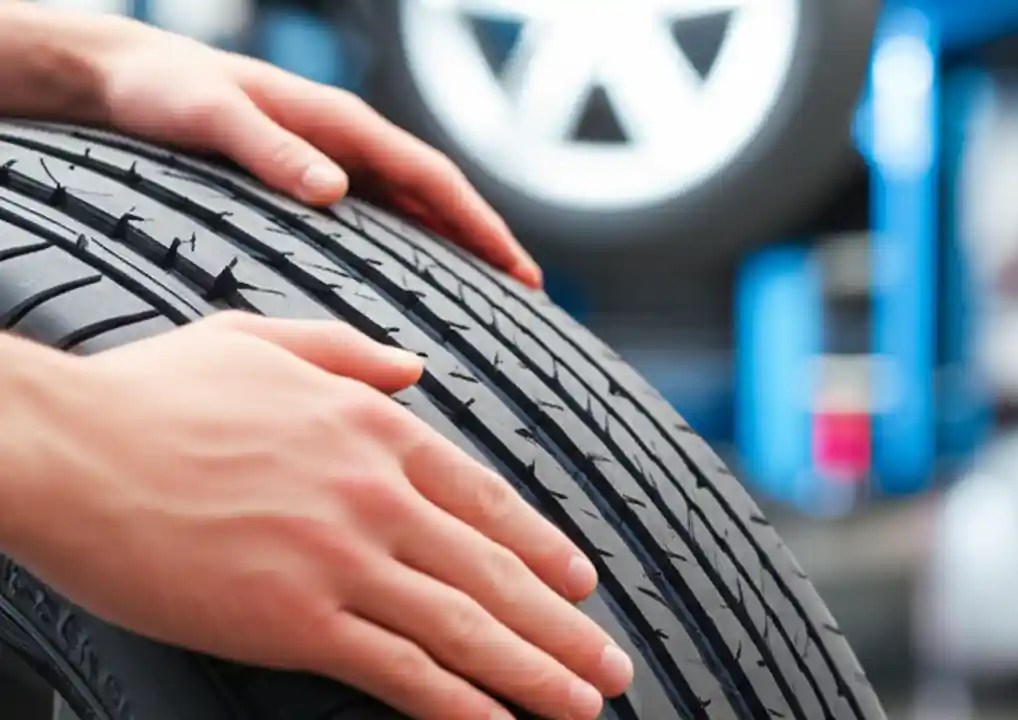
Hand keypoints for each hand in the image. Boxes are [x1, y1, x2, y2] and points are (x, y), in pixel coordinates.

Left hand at [0, 4, 539, 287]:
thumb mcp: (212, 117)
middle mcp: (347, 139)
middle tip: (527, 292)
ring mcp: (333, 155)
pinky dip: (415, 240)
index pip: (431, 177)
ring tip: (491, 290)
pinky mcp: (313, 172)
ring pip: (415, 204)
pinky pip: (382, 211)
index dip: (479, 224)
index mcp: (340, 123)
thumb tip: (335, 192)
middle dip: (486, 239)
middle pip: (437, 194)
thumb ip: (272, 151)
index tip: (517, 268)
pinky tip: (420, 274)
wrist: (121, 73)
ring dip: (457, 243)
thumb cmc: (164, 92)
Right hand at [3, 313, 629, 719]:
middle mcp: (378, 495)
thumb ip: (350, 352)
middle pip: (495, 572)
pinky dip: (459, 704)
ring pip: (466, 625)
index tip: (583, 583)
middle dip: (563, 627)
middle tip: (610, 665)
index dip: (542, 547)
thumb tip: (414, 366)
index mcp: (375, 427)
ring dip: (536, 672)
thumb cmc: (153, 393)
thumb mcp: (263, 341)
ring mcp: (343, 559)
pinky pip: (400, 670)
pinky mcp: (297, 621)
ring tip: (585, 705)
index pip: (485, 499)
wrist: (71, 448)